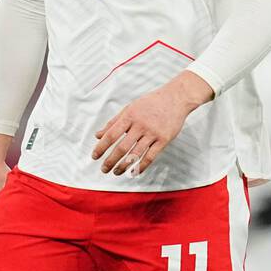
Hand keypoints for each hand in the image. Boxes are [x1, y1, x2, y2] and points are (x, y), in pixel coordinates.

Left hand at [92, 71, 212, 175]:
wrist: (175, 98)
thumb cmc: (150, 103)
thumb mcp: (130, 108)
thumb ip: (114, 122)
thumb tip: (98, 135)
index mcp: (129, 116)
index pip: (111, 134)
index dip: (101, 147)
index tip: (95, 156)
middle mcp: (140, 125)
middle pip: (122, 147)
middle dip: (110, 160)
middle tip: (104, 169)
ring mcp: (153, 133)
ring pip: (135, 154)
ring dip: (123, 166)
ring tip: (116, 172)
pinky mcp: (164, 139)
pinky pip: (151, 156)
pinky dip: (141, 166)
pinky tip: (134, 172)